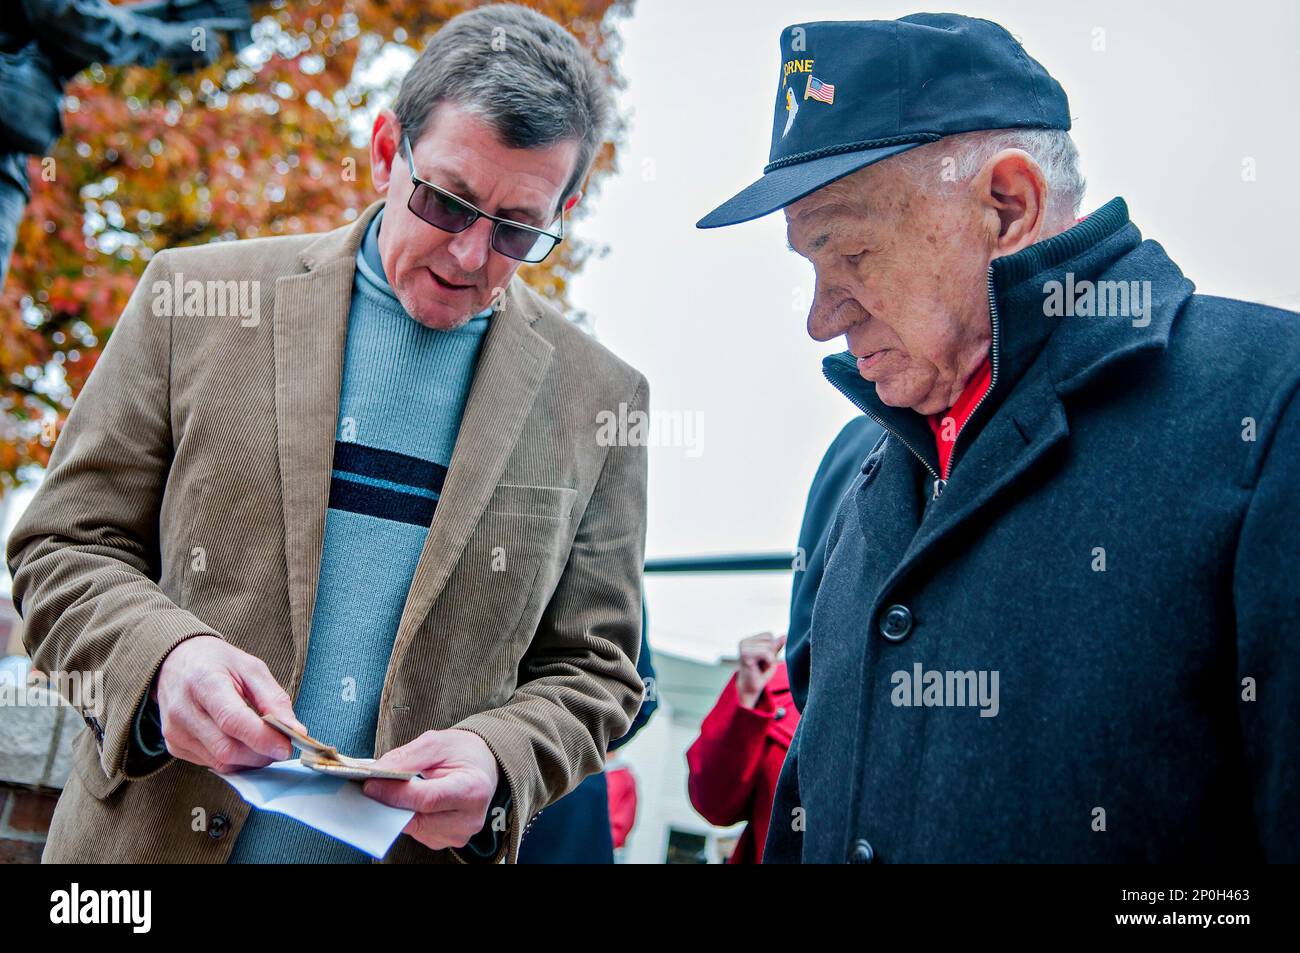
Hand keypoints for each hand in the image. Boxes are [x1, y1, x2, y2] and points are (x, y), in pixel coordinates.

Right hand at [154, 635, 306, 772]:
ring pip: (221, 762)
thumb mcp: (251, 668)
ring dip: (250, 760)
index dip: (263, 738)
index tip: (287, 747)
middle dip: (261, 754)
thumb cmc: (216, 663)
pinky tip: (242, 743)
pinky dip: (234, 760)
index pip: (233, 720)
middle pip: (227, 749)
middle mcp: (183, 711)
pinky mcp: (174, 746)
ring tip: (263, 743)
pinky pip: (212, 763)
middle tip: (280, 746)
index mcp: (203, 682)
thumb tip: (295, 730)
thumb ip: (274, 699)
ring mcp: (175, 732)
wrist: (175, 663)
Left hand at [362, 729, 501, 850]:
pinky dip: (404, 816)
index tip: (369, 784)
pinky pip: (415, 831)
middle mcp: (469, 819)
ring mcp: (457, 835)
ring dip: (395, 810)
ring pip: (412, 828)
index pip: (427, 799)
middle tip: (370, 787)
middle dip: (389, 803)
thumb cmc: (462, 753)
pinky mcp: (445, 841)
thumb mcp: (436, 743)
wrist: (482, 768)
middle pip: (417, 818)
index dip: (395, 793)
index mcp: (473, 789)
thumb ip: (405, 758)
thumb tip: (375, 773)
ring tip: (391, 790)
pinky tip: (406, 801)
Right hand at [736, 631, 786, 708]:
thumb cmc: (759, 674)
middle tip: (762, 665)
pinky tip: (760, 668)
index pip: (769, 635)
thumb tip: (785, 636)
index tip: (764, 659)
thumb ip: (776, 646)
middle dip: (771, 654)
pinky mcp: (745, 654)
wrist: (750, 688)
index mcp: (748, 640)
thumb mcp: (771, 657)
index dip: (772, 648)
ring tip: (761, 667)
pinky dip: (769, 661)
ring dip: (770, 659)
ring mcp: (743, 647)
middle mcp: (744, 641)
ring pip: (769, 646)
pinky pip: (767, 653)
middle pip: (770, 640)